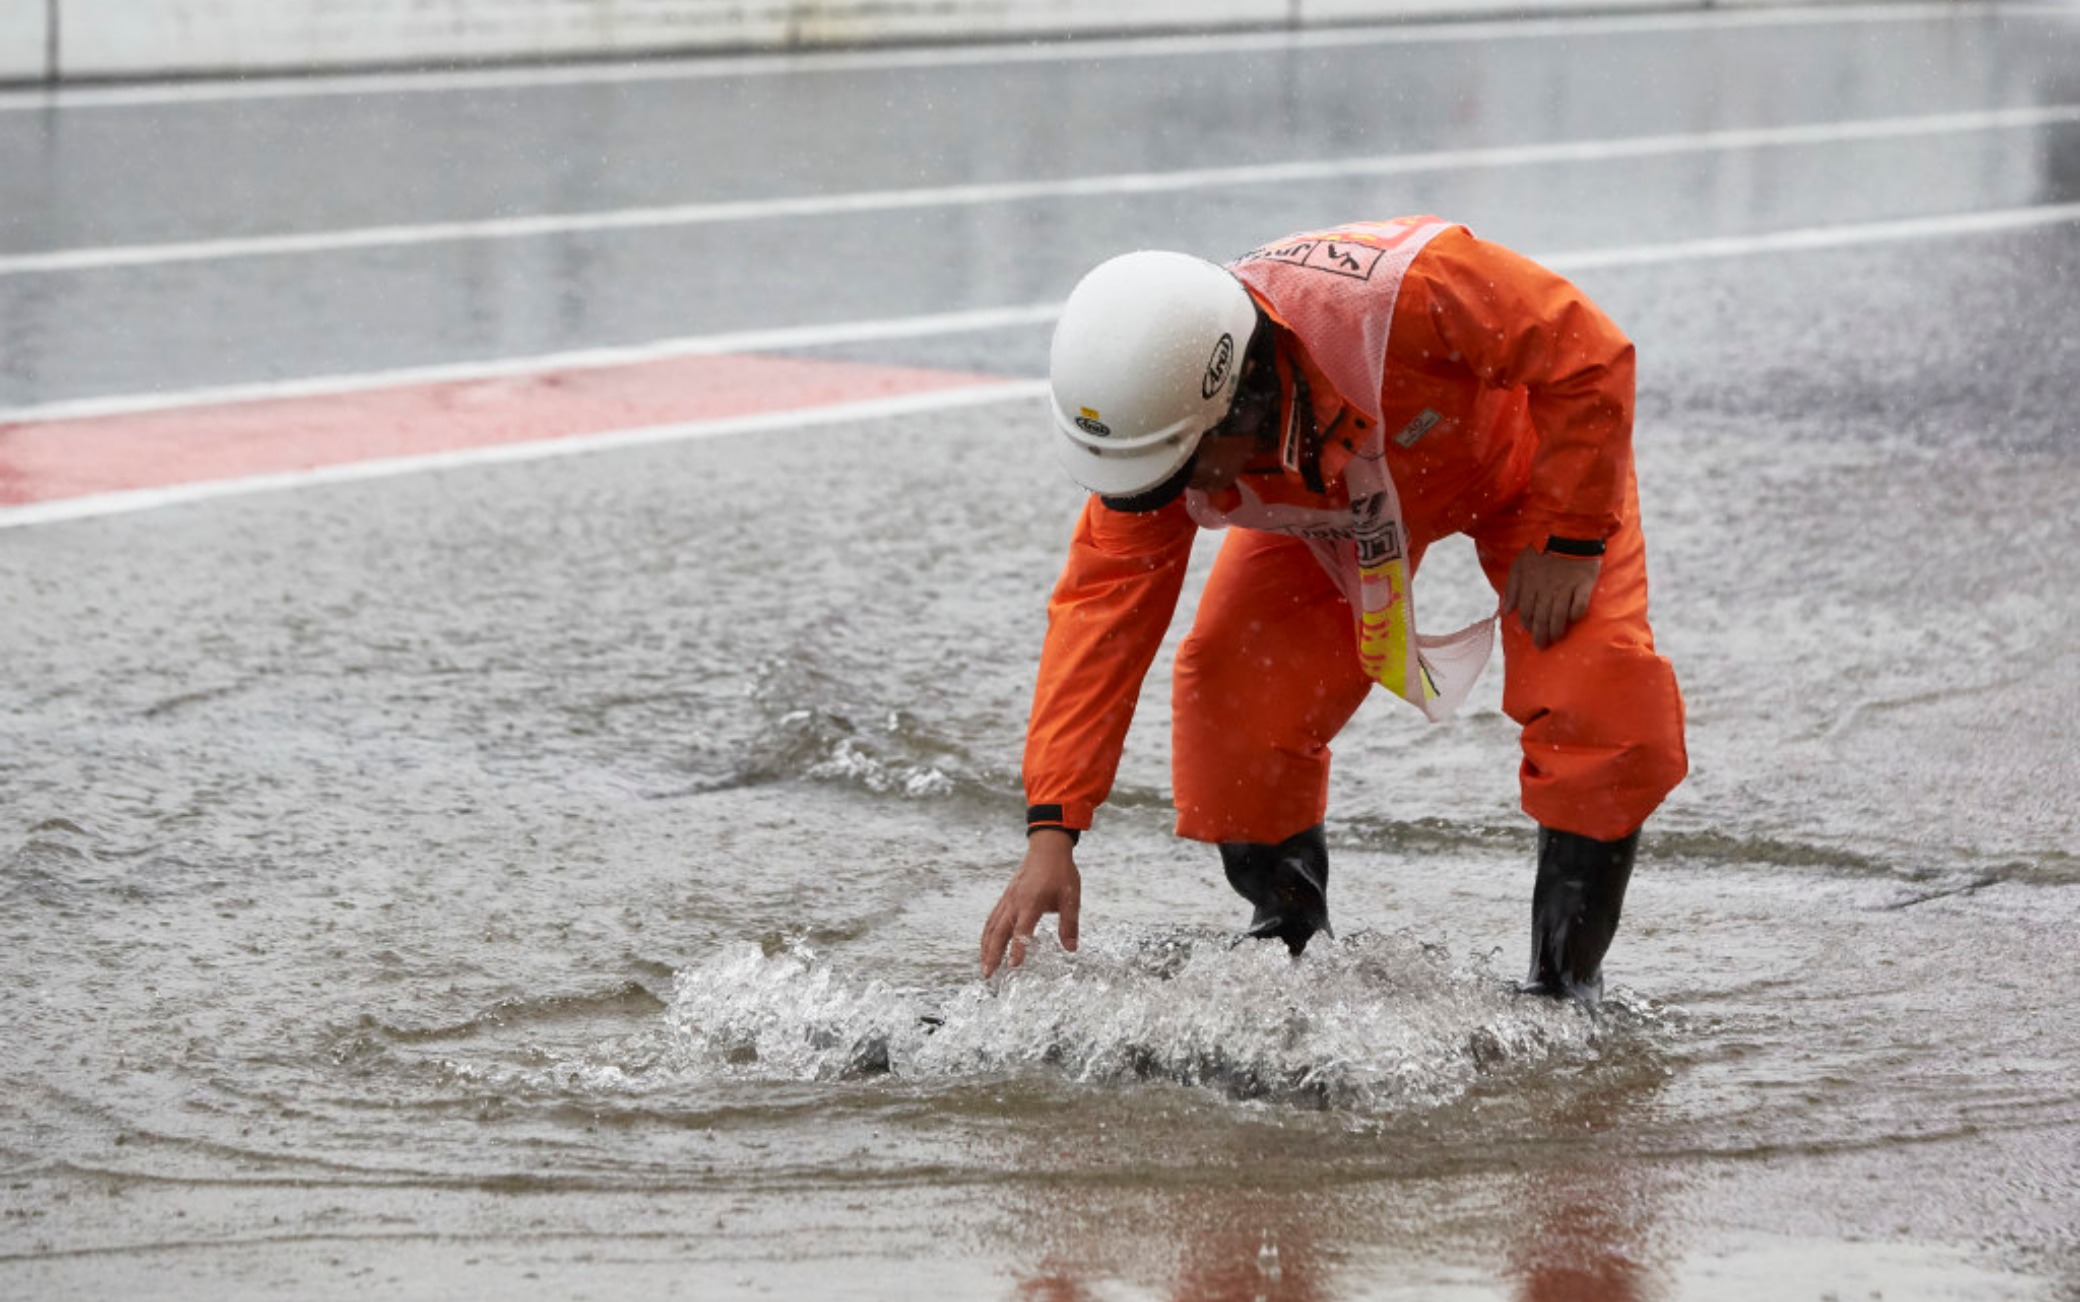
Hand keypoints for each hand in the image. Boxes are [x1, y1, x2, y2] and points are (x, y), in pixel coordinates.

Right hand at [980, 829, 1080, 976]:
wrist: (1047, 847)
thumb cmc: (1061, 872)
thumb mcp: (1071, 898)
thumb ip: (1069, 925)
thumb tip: (1071, 949)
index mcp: (1031, 902)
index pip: (1022, 930)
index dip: (1017, 949)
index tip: (1013, 967)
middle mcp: (1015, 902)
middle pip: (998, 931)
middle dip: (992, 954)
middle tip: (987, 974)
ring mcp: (1008, 899)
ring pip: (992, 926)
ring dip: (986, 947)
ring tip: (984, 965)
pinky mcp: (1006, 897)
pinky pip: (992, 918)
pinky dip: (987, 934)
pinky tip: (986, 944)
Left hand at [1503, 546, 1601, 648]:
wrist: (1568, 531)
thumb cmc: (1542, 547)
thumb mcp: (1520, 563)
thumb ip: (1513, 587)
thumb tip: (1507, 609)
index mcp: (1530, 584)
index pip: (1526, 611)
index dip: (1527, 624)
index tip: (1530, 631)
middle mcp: (1546, 588)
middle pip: (1541, 617)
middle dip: (1540, 634)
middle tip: (1542, 646)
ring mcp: (1565, 587)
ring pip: (1558, 615)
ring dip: (1556, 629)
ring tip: (1556, 638)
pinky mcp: (1583, 584)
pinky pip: (1579, 604)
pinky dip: (1575, 613)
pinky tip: (1574, 618)